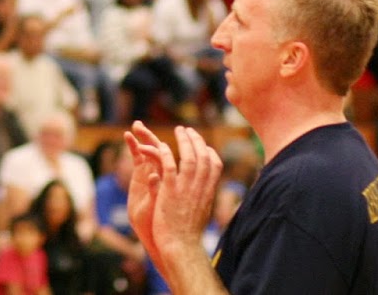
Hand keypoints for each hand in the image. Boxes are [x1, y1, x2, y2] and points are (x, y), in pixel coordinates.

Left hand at [125, 123, 219, 259]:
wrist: (181, 247)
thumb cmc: (188, 234)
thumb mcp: (201, 213)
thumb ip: (202, 199)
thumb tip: (205, 195)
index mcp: (208, 193)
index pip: (215, 166)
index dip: (210, 152)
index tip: (204, 144)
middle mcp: (200, 188)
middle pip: (203, 157)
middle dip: (197, 140)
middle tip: (189, 130)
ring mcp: (186, 189)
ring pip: (189, 158)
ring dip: (184, 141)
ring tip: (179, 130)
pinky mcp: (170, 191)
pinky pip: (170, 166)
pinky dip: (167, 153)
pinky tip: (162, 144)